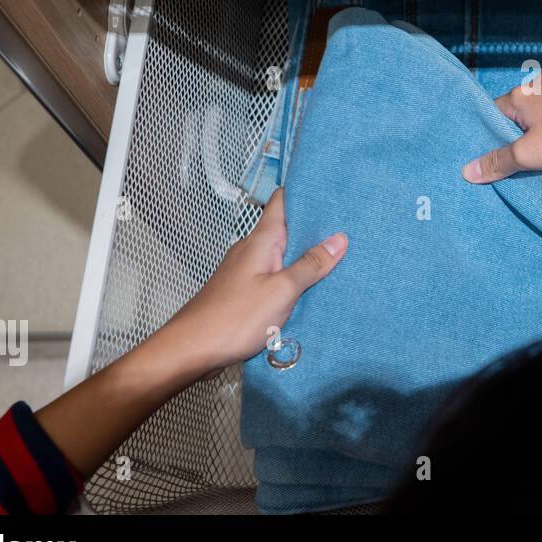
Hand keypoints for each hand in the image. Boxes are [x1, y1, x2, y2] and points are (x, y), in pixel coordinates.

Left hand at [156, 188, 347, 372]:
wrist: (190, 350)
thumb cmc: (235, 317)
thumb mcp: (282, 291)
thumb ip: (310, 265)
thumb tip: (340, 238)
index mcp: (260, 241)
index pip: (282, 201)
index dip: (306, 193)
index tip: (334, 191)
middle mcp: (252, 250)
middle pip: (286, 228)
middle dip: (315, 228)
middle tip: (351, 227)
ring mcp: (246, 271)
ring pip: (281, 254)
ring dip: (305, 255)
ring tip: (340, 257)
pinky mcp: (244, 291)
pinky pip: (274, 275)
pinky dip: (293, 277)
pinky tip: (311, 287)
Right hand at [462, 72, 541, 183]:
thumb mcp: (529, 155)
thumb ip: (499, 162)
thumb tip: (468, 171)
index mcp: (520, 95)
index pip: (494, 113)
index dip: (494, 135)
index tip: (500, 153)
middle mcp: (540, 82)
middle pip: (520, 110)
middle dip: (521, 131)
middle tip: (527, 155)